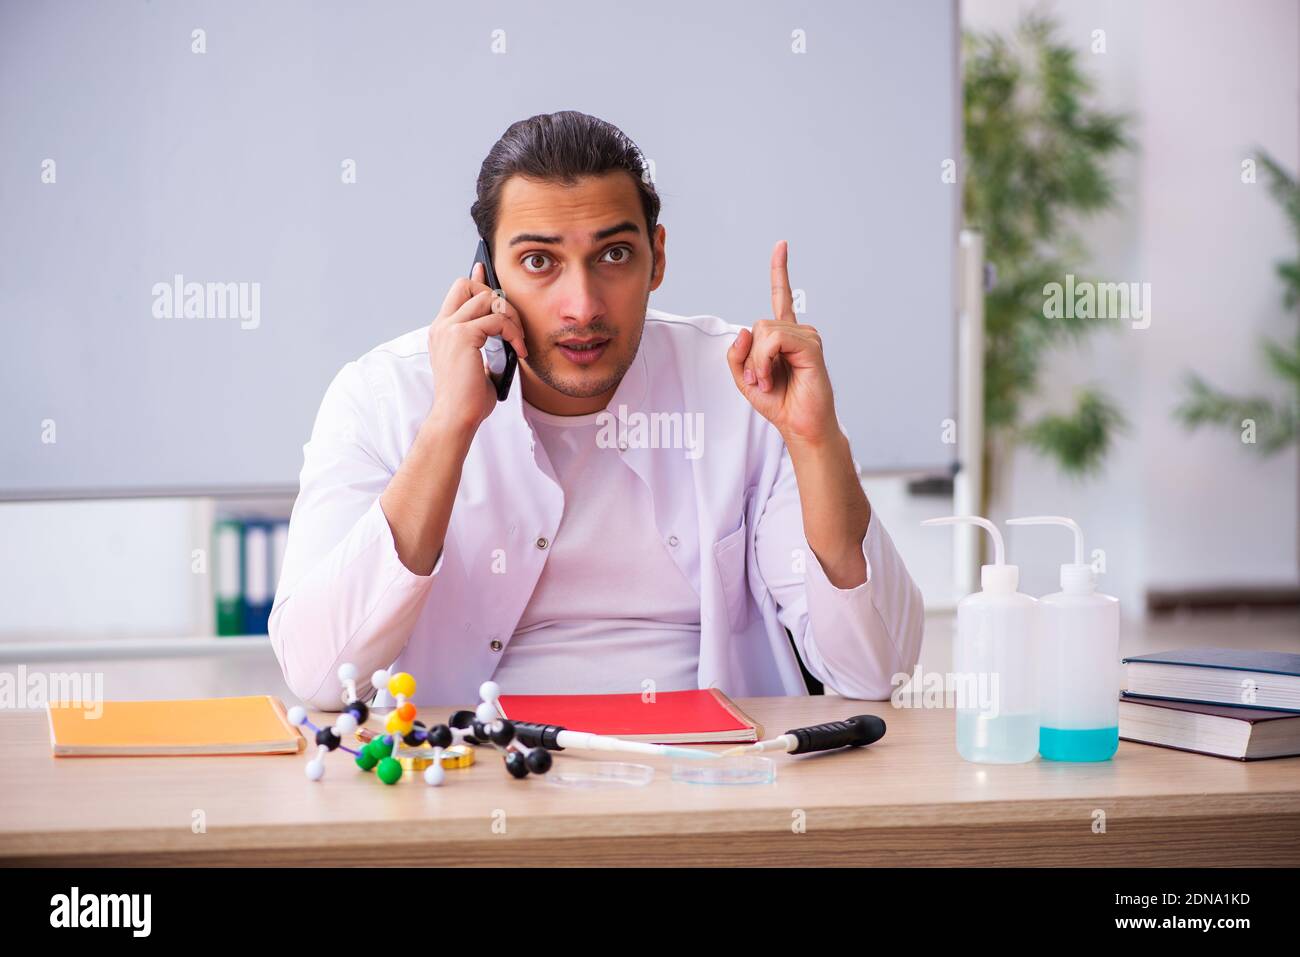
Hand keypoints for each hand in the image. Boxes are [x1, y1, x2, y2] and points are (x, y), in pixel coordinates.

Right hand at [426, 261, 528, 436]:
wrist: (457, 417)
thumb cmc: (468, 399)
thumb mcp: (478, 365)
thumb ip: (484, 344)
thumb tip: (503, 332)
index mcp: (443, 331)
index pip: (458, 292)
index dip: (475, 280)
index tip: (484, 270)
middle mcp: (442, 326)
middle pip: (468, 285)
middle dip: (496, 298)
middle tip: (512, 325)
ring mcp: (450, 329)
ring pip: (486, 300)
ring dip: (510, 317)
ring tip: (518, 340)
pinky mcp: (462, 337)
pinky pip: (496, 320)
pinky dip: (513, 332)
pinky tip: (519, 350)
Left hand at [726, 241, 838, 447]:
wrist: (800, 426)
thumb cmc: (779, 403)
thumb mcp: (745, 379)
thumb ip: (736, 355)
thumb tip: (743, 331)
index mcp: (784, 336)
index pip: (781, 297)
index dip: (780, 271)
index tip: (781, 245)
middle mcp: (798, 332)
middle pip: (758, 326)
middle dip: (750, 356)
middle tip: (759, 380)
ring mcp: (807, 337)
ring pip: (764, 332)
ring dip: (757, 362)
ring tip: (768, 381)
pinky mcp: (811, 347)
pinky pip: (775, 340)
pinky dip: (765, 361)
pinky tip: (773, 378)